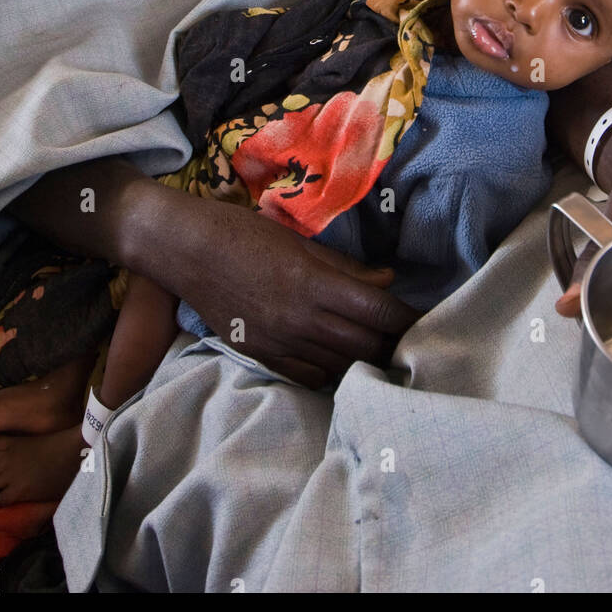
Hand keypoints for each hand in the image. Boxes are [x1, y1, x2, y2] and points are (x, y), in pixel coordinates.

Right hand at [172, 195, 417, 389]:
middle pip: (365, 345)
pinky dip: (331, 373)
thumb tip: (388, 280)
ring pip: (339, 367)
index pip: (377, 311)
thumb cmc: (243, 234)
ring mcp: (279, 342)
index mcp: (313, 283)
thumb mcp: (298, 241)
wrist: (186, 250)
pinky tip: (341, 364)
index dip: (406, 319)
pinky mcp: (260, 355)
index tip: (425, 320)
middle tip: (411, 342)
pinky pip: (307, 376)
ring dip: (365, 363)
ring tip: (382, 357)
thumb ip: (345, 266)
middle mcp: (299, 318)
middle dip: (392, 345)